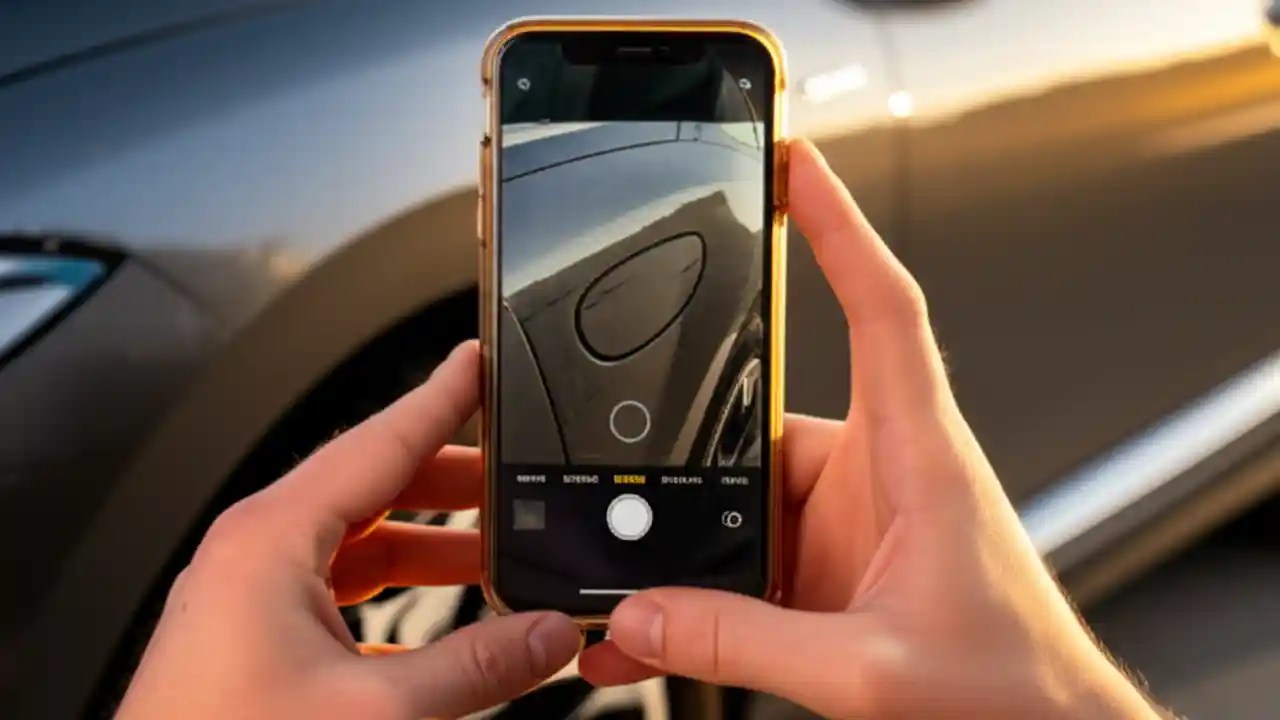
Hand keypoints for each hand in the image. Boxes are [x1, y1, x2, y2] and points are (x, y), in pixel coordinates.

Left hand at [117, 342, 580, 719]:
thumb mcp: (373, 710)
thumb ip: (474, 667)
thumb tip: (543, 635)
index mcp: (272, 538)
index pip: (380, 441)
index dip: (440, 398)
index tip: (478, 362)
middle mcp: (255, 553)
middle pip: (373, 485)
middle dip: (452, 481)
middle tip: (514, 474)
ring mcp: (249, 596)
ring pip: (358, 539)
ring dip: (429, 542)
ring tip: (494, 553)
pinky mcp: (253, 639)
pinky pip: (339, 586)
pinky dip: (397, 589)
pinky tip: (438, 619)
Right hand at [578, 140, 1163, 719]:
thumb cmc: (1011, 689)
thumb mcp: (866, 671)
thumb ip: (743, 644)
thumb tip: (644, 616)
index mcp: (916, 456)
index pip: (880, 308)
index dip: (837, 227)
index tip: (793, 165)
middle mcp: (879, 472)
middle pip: (760, 421)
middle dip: (690, 450)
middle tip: (623, 482)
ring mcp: (850, 520)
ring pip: (741, 501)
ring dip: (686, 544)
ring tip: (629, 582)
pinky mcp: (828, 567)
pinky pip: (746, 560)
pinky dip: (698, 593)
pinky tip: (655, 630)